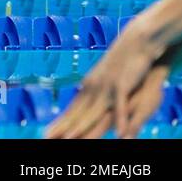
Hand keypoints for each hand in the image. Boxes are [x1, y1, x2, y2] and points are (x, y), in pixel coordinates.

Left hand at [46, 26, 166, 137]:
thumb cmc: (124, 63)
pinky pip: (120, 105)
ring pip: (92, 112)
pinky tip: (119, 134)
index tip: (46, 135)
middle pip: (76, 113)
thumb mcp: (109, 80)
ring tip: (69, 139)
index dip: (59, 124)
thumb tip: (89, 101)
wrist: (136, 41)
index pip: (72, 111)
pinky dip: (120, 119)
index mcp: (89, 88)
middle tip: (45, 138)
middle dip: (62, 128)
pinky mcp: (121, 84)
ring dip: (82, 127)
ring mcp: (105, 87)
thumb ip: (99, 93)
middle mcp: (92, 89)